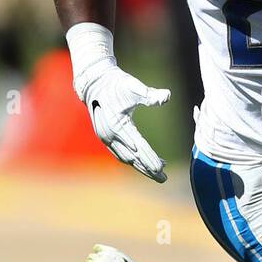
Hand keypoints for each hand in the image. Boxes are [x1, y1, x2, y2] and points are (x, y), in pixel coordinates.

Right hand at [75, 59, 170, 180]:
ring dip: (141, 166)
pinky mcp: (105, 138)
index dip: (150, 158)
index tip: (162, 168)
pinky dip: (132, 160)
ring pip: (126, 158)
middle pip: (133, 158)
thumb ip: (150, 94)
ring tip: (157, 173)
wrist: (94, 83)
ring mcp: (106, 138)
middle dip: (148, 169)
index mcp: (118, 125)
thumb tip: (167, 96)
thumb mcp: (133, 86)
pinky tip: (143, 161)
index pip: (139, 147)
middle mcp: (110, 135)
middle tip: (163, 178)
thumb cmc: (116, 84)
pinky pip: (120, 153)